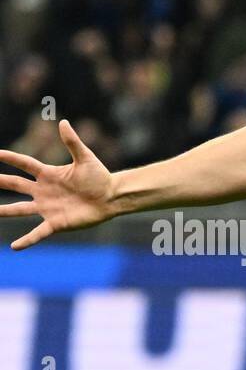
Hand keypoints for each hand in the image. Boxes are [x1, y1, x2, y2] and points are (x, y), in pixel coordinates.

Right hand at [0, 120, 114, 249]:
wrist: (111, 198)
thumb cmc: (100, 177)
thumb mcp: (85, 158)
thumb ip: (72, 142)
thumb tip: (64, 122)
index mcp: (48, 174)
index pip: (24, 164)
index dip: (10, 158)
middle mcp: (43, 191)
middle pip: (15, 185)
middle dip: (0, 181)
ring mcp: (48, 207)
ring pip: (20, 209)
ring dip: (4, 211)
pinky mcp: (56, 223)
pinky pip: (38, 233)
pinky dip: (27, 240)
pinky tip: (14, 247)